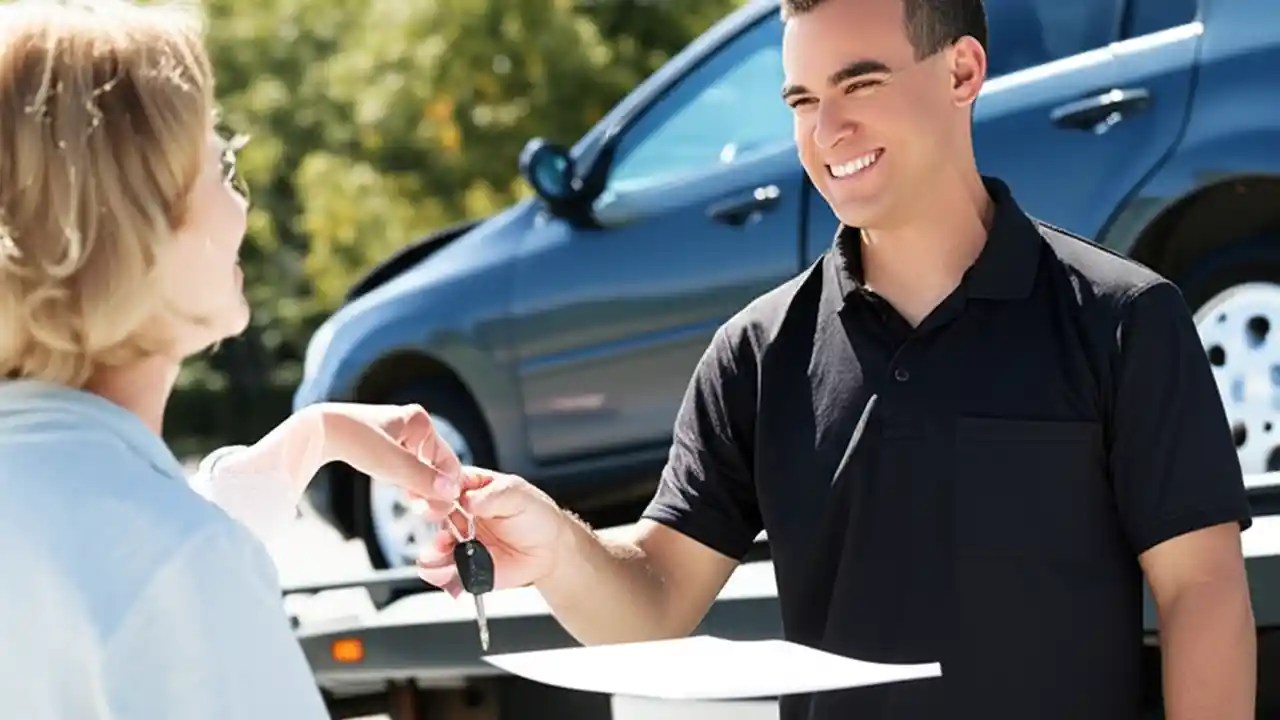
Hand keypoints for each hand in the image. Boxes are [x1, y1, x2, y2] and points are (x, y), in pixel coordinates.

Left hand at [315, 402, 462, 501]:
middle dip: (434, 489)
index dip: (448, 487)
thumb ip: (423, 479)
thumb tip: (451, 493)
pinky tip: (406, 495)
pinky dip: (410, 483)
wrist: (317, 432)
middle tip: (426, 512)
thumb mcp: (391, 465)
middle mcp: (415, 425)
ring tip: (415, 504)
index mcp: (421, 422)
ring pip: (424, 469)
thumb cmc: (352, 441)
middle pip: (438, 465)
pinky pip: (410, 468)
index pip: (449, 461)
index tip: (442, 510)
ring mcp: (402, 435)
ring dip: (422, 488)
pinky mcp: (388, 445)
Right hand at [416, 467, 570, 597]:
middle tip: (443, 531)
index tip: (441, 501)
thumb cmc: (537, 516)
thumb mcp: (519, 495)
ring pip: (433, 545)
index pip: (441, 485)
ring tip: (444, 552)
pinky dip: (440, 573)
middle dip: (429, 524)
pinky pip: (442, 570)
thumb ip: (493, 495)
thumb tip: (468, 498)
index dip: (435, 492)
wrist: (550, 550)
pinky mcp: (462, 565)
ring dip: (433, 551)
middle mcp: (459, 513)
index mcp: (470, 488)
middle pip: (430, 516)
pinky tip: (448, 570)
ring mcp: (459, 540)